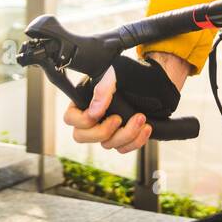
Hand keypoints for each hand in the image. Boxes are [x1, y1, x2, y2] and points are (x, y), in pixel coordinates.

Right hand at [62, 52, 187, 153]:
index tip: (99, 113)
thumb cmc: (126, 72)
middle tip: (118, 119)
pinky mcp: (122, 136)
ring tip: (141, 118)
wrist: (151, 80)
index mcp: (83, 102)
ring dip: (126, 134)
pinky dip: (136, 142)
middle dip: (102, 132)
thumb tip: (94, 111)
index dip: (82, 120)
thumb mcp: (113, 74)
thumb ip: (102, 89)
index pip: (70, 118)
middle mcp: (92, 118)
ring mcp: (107, 129)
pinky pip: (123, 148)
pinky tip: (146, 128)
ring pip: (107, 144)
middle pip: (82, 137)